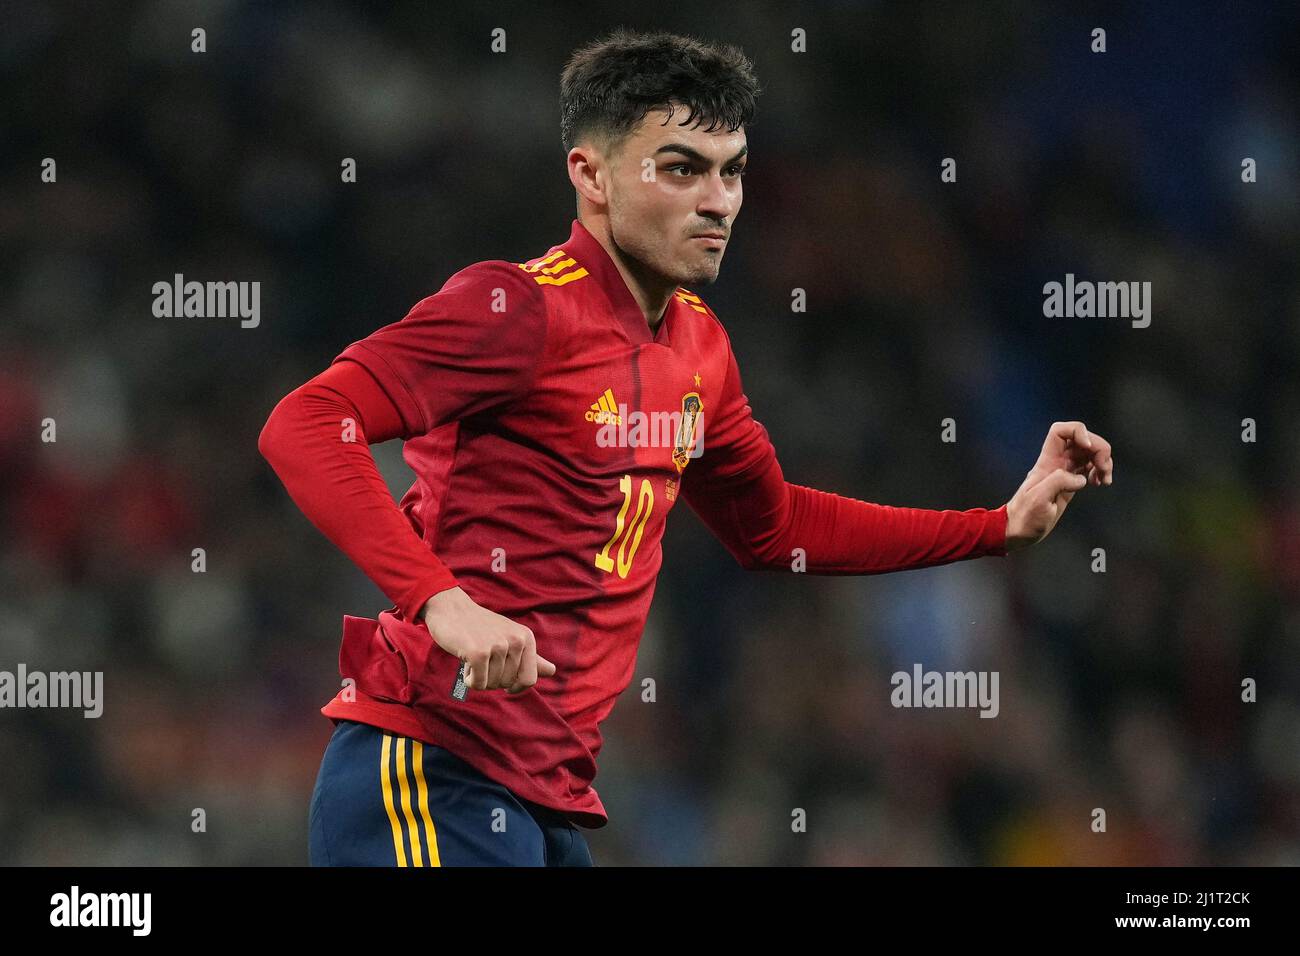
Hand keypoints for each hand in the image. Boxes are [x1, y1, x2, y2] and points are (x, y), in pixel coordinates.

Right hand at [420, 587, 555, 693]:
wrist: (451, 609)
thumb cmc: (480, 627)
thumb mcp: (510, 638)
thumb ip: (530, 657)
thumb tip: (552, 671)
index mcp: (527, 638)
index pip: (529, 679)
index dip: (514, 686)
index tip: (502, 678)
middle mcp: (516, 640)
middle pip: (508, 684)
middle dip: (492, 679)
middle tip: (483, 659)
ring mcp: (498, 646)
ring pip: (492, 685)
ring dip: (479, 677)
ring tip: (473, 656)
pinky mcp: (478, 652)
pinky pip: (478, 684)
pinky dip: (469, 680)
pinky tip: (465, 662)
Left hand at [1004, 421, 1113, 551]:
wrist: (1019, 530)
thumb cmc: (1025, 516)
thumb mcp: (1039, 499)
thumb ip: (1058, 483)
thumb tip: (1081, 478)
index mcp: (1047, 462)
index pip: (1060, 431)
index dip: (1078, 432)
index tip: (1089, 448)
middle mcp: (1057, 462)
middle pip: (1082, 439)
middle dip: (1099, 448)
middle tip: (1104, 469)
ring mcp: (1064, 471)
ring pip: (1089, 453)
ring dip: (1103, 460)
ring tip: (1105, 479)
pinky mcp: (1070, 483)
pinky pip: (1089, 467)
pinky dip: (1099, 471)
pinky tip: (1100, 483)